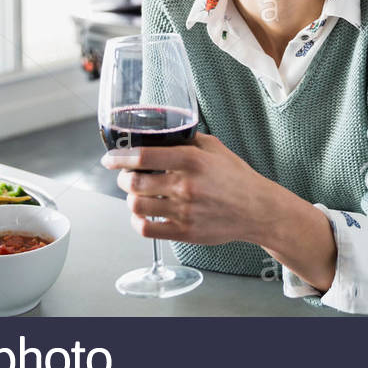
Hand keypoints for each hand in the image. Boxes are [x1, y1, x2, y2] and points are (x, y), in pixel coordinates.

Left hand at [100, 132, 272, 245]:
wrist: (258, 209)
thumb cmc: (237, 177)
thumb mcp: (215, 148)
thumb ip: (188, 140)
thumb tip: (163, 135)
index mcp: (191, 160)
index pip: (143, 156)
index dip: (119, 157)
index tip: (109, 159)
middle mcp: (185, 186)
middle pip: (134, 183)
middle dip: (122, 179)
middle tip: (124, 176)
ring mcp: (184, 211)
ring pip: (137, 206)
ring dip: (129, 199)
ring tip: (135, 194)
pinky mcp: (185, 232)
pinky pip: (147, 229)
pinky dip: (137, 222)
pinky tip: (141, 215)